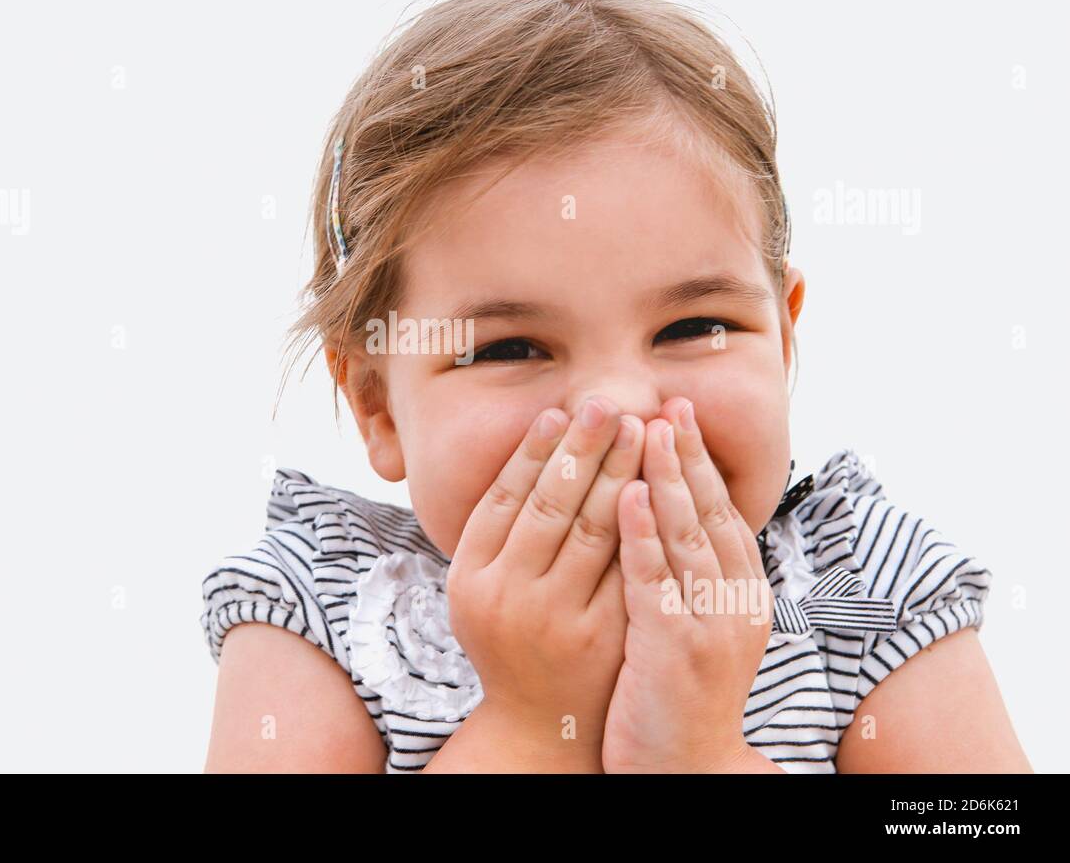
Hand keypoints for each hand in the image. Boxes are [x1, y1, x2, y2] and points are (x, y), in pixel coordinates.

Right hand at [446, 396, 644, 758]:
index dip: (532, 451)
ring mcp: (557, 618)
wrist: (541, 724)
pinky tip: (656, 485)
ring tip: (638, 430)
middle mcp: (507, 595)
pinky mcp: (603, 635)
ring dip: (617, 472)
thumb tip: (537, 443)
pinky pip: (624, 565)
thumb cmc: (512, 637)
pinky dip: (641, 521)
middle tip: (607, 404)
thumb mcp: (482, 585)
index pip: (503, 497)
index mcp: (471, 576)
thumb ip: (499, 528)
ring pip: (590, 528)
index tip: (558, 413)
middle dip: (582, 448)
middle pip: (549, 504)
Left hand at [602, 397, 773, 772]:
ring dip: (666, 477)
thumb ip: (693, 575)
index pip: (723, 512)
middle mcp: (737, 603)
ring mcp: (711, 624)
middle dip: (688, 454)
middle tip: (669, 401)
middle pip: (712, 512)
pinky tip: (624, 494)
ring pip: (688, 535)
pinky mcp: (676, 647)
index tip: (679, 414)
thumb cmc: (680, 693)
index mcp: (744, 594)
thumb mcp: (698, 625)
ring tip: (646, 428)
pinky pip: (656, 578)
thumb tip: (671, 515)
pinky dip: (641, 531)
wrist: (686, 768)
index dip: (701, 462)